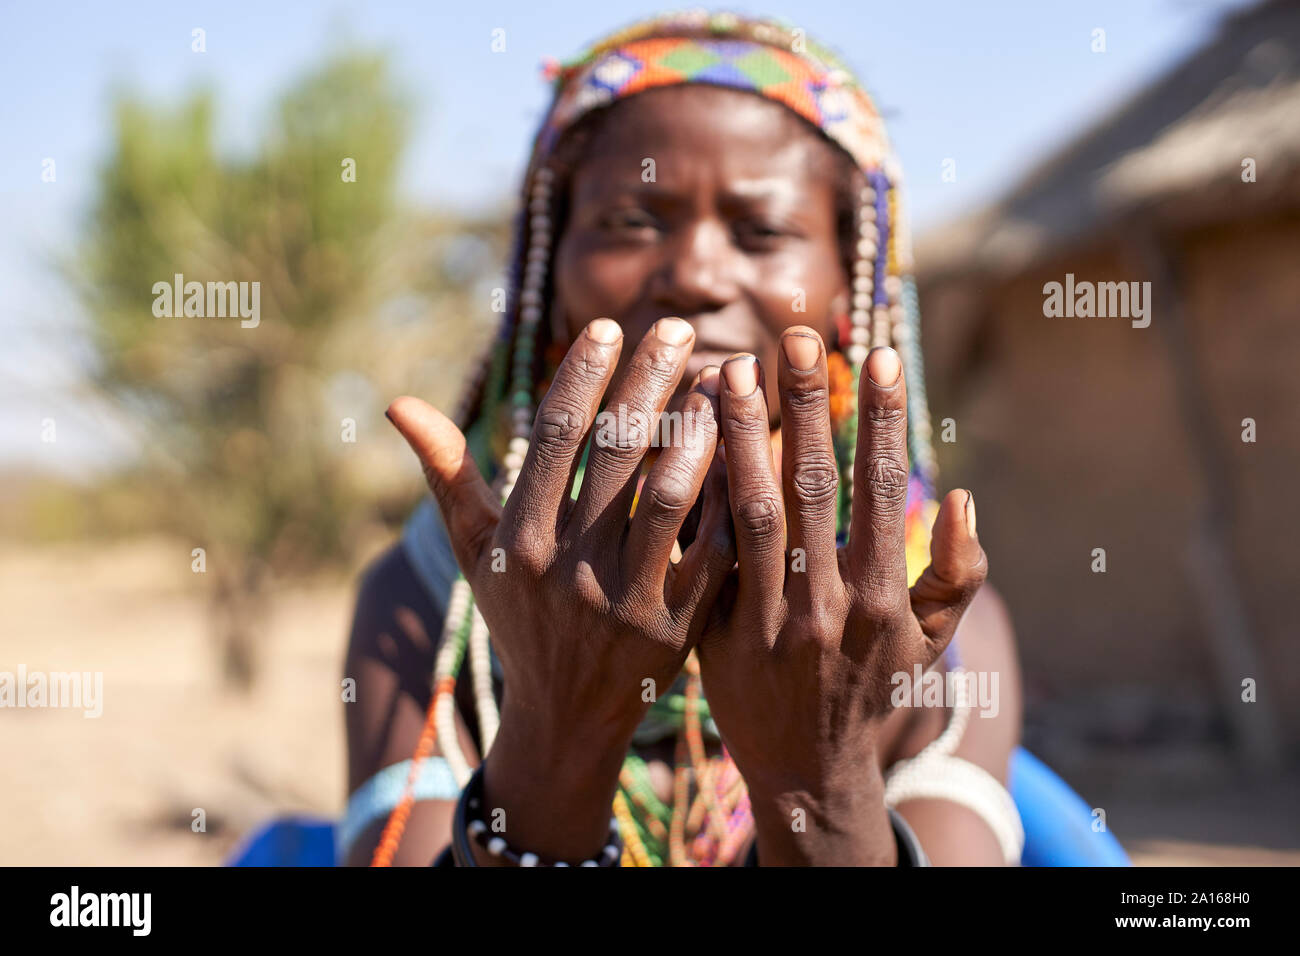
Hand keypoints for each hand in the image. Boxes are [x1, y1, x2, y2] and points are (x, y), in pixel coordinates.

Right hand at [385, 317, 731, 861]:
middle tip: (675, 327)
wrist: (566, 716)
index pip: (555, 439)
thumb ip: (447, 474)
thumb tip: (397, 402)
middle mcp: (570, 571)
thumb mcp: (474, 552)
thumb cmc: (518, 615)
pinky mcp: (678, 628)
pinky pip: (712, 546)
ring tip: (717, 378)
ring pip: (671, 496)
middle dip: (649, 381)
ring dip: (698, 429)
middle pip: (618, 454)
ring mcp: (627, 602)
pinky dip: (729, 493)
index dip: (583, 376)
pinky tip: (744, 445)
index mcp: (519, 543)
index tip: (608, 327)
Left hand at [692, 329, 987, 864]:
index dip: (880, 419)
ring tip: (731, 371)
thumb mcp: (933, 644)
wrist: (805, 767)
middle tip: (790, 335)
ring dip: (741, 437)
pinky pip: (708, 551)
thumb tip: (966, 499)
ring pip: (751, 510)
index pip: (883, 487)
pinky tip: (688, 441)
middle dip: (802, 406)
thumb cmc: (873, 691)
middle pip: (812, 484)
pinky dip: (701, 496)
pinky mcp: (720, 628)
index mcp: (886, 596)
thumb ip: (958, 576)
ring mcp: (769, 617)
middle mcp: (828, 602)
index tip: (875, 354)